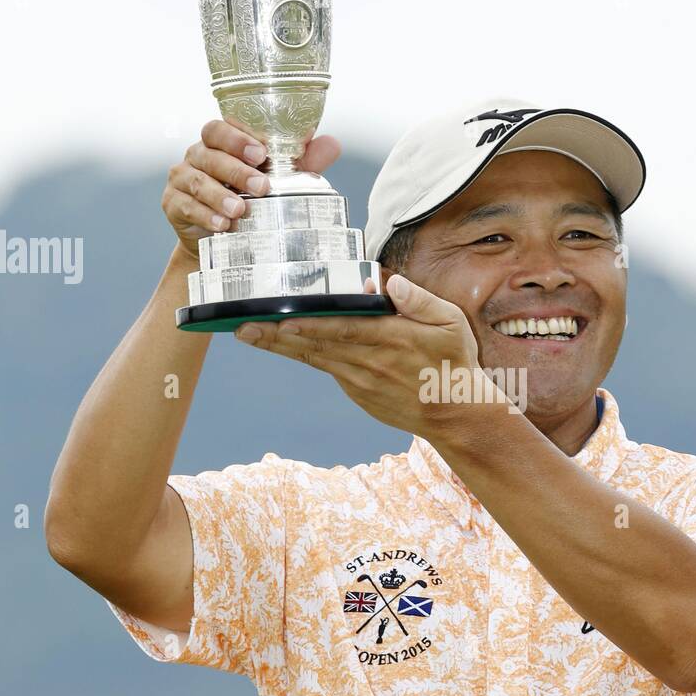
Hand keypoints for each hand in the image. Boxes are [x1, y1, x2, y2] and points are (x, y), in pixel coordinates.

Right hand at [161, 118, 341, 259]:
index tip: (261, 152)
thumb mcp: (280, 181)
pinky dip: (204, 215)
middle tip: (261, 186)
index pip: (221, 128)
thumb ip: (302, 162)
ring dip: (220, 195)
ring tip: (240, 210)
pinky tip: (221, 225)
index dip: (238, 137)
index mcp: (220, 143)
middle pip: (210, 152)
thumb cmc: (252, 200)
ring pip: (198, 180)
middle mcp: (198, 155)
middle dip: (236, 169)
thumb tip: (332, 144)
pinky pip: (185, 205)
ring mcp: (182, 178)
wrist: (222, 240)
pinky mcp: (173, 204)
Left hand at [234, 273, 498, 437]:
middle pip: (316, 345)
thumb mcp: (450, 323)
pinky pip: (325, 369)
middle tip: (241, 326)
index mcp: (390, 339)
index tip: (281, 318)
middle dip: (277, 335)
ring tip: (247, 333)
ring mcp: (359, 381)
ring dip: (279, 346)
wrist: (454, 414)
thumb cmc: (452, 362)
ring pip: (313, 358)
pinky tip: (280, 344)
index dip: (310, 325)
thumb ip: (418, 300)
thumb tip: (387, 281)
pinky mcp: (357, 392)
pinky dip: (301, 357)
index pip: (342, 328)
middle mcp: (368, 361)